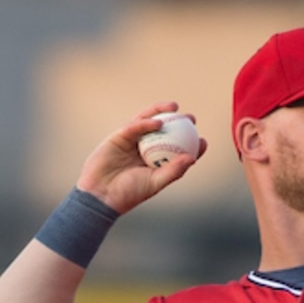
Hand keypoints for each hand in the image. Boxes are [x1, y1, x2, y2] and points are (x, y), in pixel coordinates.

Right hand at [76, 103, 205, 214]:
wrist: (100, 195)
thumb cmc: (129, 193)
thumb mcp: (155, 184)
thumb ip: (174, 171)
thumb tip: (193, 158)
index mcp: (156, 163)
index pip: (176, 150)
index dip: (190, 144)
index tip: (203, 141)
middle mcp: (146, 150)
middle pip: (165, 131)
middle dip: (179, 122)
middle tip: (192, 119)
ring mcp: (132, 142)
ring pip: (149, 122)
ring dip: (161, 112)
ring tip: (175, 107)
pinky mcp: (119, 136)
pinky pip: (134, 126)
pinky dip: (146, 123)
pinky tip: (158, 122)